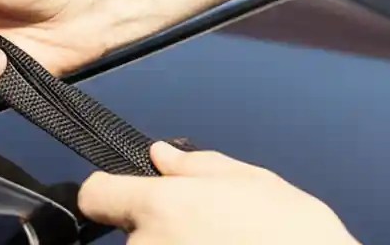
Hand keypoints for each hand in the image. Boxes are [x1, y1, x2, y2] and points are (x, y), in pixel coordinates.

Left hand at [79, 142, 358, 243]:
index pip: (94, 194)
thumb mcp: (254, 183)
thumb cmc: (296, 235)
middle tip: (207, 230)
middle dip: (157, 228)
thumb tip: (159, 155)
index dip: (109, 192)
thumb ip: (196, 166)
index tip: (126, 196)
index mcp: (159, 206)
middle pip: (129, 231)